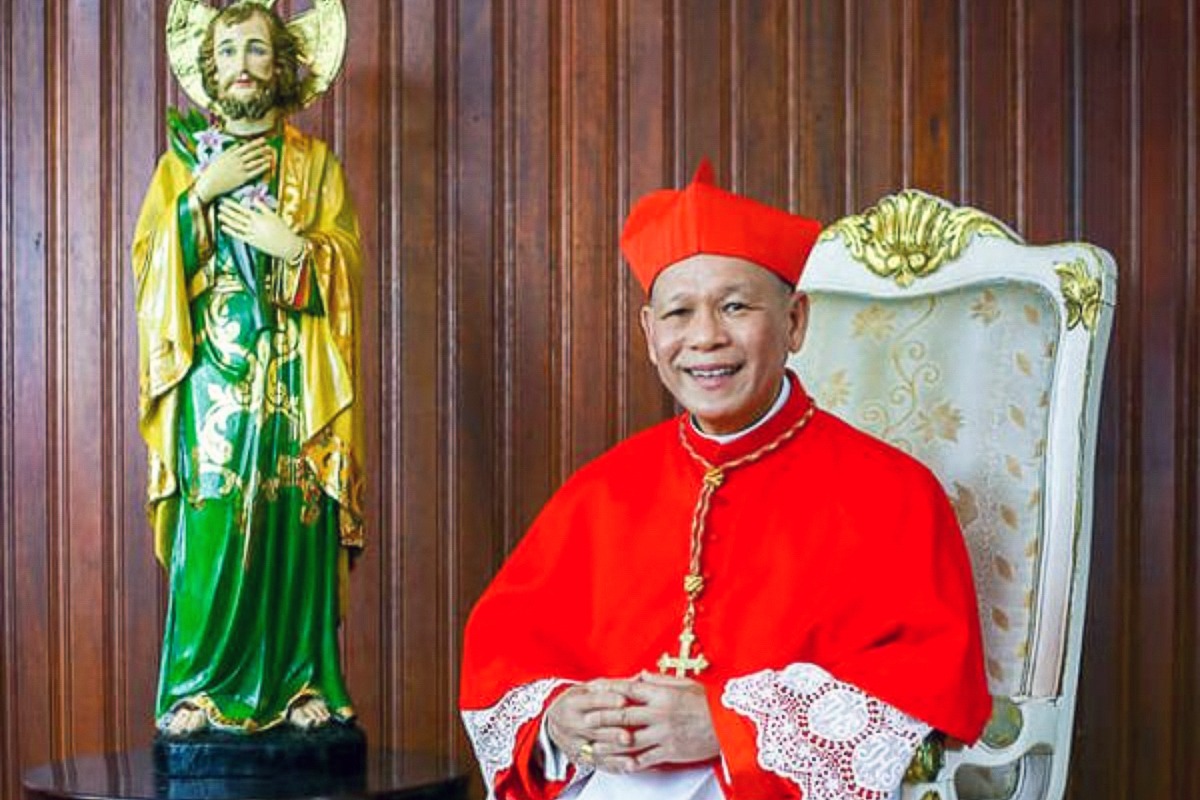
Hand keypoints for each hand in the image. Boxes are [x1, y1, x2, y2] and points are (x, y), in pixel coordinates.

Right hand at [193, 138, 272, 203]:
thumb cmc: (213, 171)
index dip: (256, 143)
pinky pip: (255, 172)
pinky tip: (268, 165)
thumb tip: (238, 144)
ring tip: (271, 155)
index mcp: (231, 154)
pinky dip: (262, 167)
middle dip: (262, 149)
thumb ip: (230, 150)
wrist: (210, 183)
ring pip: (255, 162)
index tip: (263, 140)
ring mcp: (240, 169)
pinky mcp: (242, 178)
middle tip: (270, 146)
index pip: (246, 146)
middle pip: (252, 153)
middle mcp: (237, 160)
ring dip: (264, 158)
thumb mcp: (220, 157)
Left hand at [217, 199, 304, 260]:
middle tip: (218, 206)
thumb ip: (262, 207)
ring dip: (226, 220)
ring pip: (235, 225)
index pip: (241, 209)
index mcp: (258, 217)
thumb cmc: (281, 229)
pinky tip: (224, 227)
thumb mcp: (273, 215)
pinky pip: (238, 235)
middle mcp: (252, 225)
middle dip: (227, 211)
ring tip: (219, 215)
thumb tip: (254, 199)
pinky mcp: (251, 241)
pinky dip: (230, 231)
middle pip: (236, 216)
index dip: (231, 204)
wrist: (285, 245)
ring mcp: (251, 234)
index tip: (224, 200)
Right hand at [545, 680, 636, 772]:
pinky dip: (615, 765)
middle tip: (629, 733)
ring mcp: (575, 743)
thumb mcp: (584, 689)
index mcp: (572, 703)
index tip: (624, 700)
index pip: (591, 701)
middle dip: (612, 729)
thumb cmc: (576, 702)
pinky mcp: (580, 757)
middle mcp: (572, 723)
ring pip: (597, 747)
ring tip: (631, 747)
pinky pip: (599, 763)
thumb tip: (637, 678)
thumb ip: (607, 686)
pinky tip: (629, 764)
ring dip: (615, 749)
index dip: (607, 700)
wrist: (551, 723)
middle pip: (595, 726)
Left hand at [595, 672, 719, 771]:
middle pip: (623, 714)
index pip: (628, 689)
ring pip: (630, 740)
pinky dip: (632, 762)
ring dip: (610, 743)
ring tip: (596, 746)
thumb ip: (658, 681)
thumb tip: (639, 676)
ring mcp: (663, 734)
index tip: (593, 689)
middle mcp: (659, 713)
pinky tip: (620, 764)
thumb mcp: (684, 684)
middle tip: (585, 720)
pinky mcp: (670, 751)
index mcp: (662, 694)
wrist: (729, 725)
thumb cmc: (708, 702)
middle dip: (602, 717)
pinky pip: (646, 758)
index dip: (608, 689)